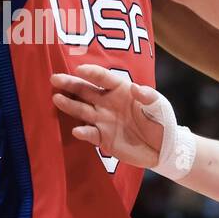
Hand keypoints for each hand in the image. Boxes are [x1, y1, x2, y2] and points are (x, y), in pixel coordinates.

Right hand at [51, 64, 165, 168]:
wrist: (163, 148)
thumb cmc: (161, 120)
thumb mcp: (159, 105)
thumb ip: (147, 96)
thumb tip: (135, 87)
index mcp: (120, 90)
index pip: (103, 78)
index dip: (92, 73)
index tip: (80, 69)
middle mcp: (107, 103)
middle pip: (85, 91)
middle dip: (70, 85)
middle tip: (55, 79)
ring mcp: (103, 120)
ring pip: (82, 111)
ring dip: (70, 105)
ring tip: (57, 99)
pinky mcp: (103, 138)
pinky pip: (90, 134)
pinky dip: (83, 132)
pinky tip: (77, 130)